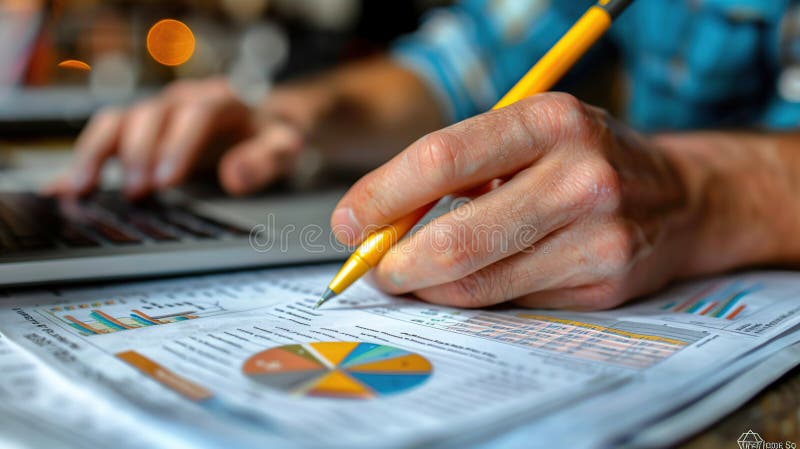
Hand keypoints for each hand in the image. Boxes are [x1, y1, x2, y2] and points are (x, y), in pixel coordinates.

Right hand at [48, 78, 325, 198]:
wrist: (261, 121)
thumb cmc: (269, 135)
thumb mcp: (283, 147)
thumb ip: (267, 159)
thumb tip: (235, 177)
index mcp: (219, 100)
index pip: (196, 114)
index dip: (178, 144)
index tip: (167, 180)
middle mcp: (181, 101)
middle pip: (150, 115)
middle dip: (138, 153)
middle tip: (135, 191)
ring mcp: (156, 113)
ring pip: (117, 121)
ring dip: (97, 153)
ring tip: (84, 190)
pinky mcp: (139, 130)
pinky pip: (104, 138)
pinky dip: (83, 161)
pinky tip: (63, 188)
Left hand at [331, 93, 697, 309]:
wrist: (679, 196)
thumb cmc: (583, 158)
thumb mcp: (527, 134)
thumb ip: (458, 169)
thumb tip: (377, 220)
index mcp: (550, 120)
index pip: (441, 159)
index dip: (381, 196)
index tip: (348, 221)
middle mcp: (580, 177)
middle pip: (456, 239)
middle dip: (395, 263)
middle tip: (374, 267)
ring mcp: (597, 237)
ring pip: (477, 283)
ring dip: (427, 286)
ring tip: (411, 274)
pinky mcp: (603, 285)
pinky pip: (510, 303)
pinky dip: (476, 296)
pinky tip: (476, 278)